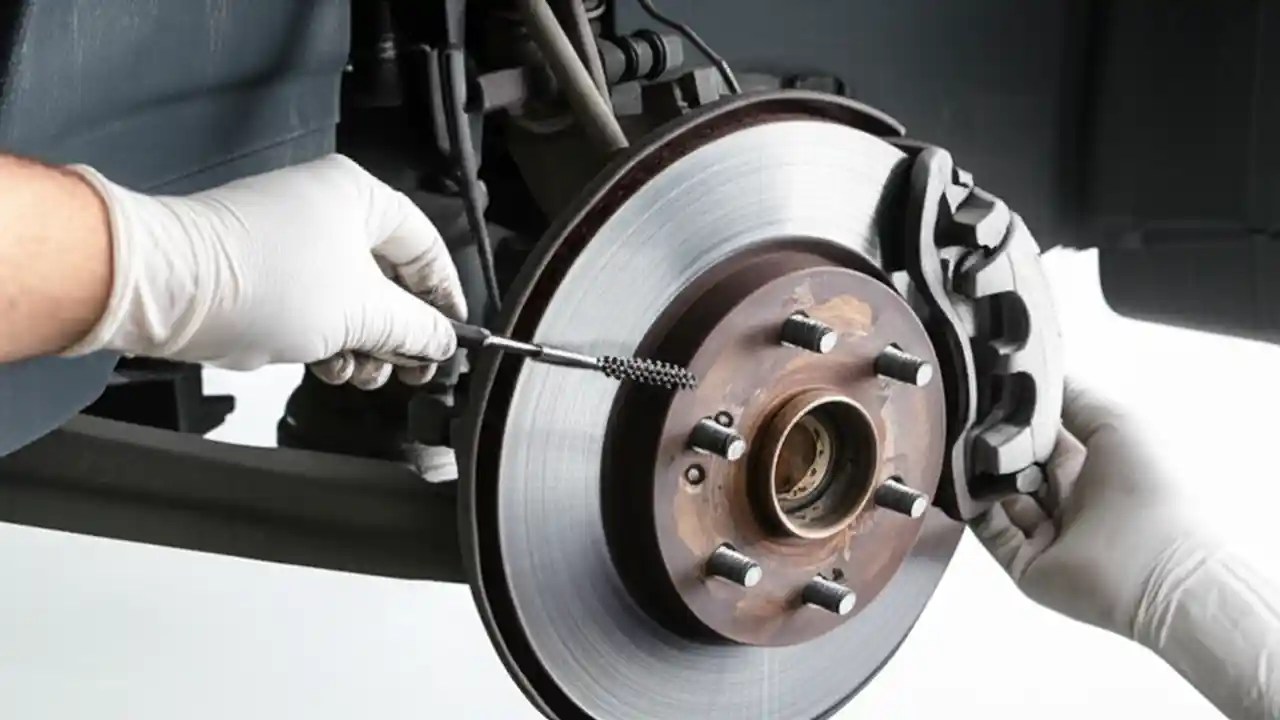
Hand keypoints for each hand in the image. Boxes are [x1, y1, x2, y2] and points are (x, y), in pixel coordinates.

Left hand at [65, 155, 464, 388]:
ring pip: (349, 299)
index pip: (425, 247)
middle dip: (397, 331)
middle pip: (386, 277)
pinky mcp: (260, 272)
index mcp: (359, 196)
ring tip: (360, 373)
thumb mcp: (363, 313)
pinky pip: (312, 307)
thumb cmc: (259, 279)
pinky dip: (326, 339)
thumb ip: (415, 329)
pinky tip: (326, 366)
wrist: (167, 289)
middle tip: (408, 367)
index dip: (445, 295)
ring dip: (362, 343)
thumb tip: (441, 341)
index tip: (453, 334)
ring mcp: (289, 240)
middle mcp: (325, 209)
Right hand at [971, 378, 1206, 640]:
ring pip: (998, 498)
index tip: (989, 394)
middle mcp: (1066, 502)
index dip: (1020, 418)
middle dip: (997, 447)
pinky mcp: (1024, 563)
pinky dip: (974, 509)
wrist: (1155, 567)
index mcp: (1090, 469)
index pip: (1044, 439)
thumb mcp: (1117, 423)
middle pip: (1017, 468)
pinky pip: (990, 532)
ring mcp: (1044, 534)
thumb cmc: (1148, 490)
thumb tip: (1043, 377)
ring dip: (982, 477)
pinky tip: (962, 484)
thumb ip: (1077, 399)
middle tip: (969, 421)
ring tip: (962, 450)